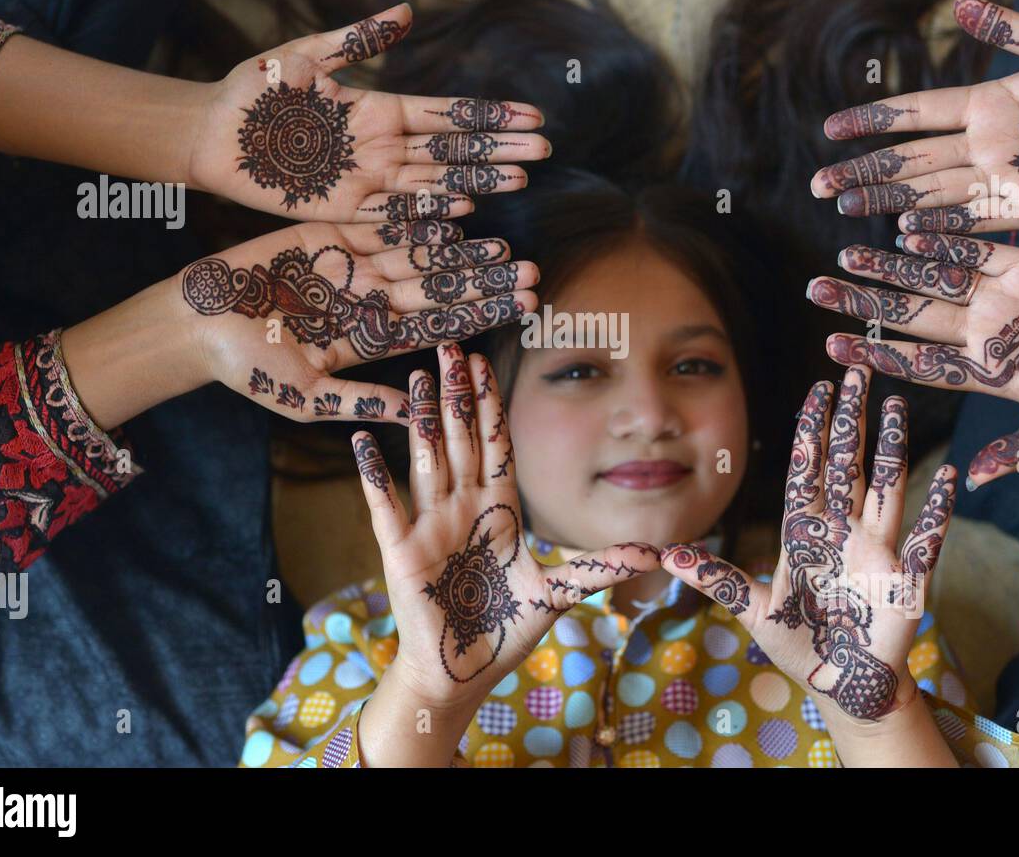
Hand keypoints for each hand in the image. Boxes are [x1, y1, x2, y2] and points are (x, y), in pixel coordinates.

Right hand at [178, 222, 537, 422]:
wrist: (196, 322)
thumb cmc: (246, 369)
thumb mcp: (307, 398)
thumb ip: (362, 399)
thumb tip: (414, 417)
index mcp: (370, 340)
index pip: (438, 328)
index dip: (479, 316)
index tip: (521, 308)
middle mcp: (368, 303)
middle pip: (438, 291)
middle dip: (483, 283)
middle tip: (531, 273)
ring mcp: (349, 269)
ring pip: (415, 255)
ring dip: (459, 250)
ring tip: (503, 244)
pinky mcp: (326, 237)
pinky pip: (376, 225)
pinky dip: (412, 219)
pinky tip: (452, 212)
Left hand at [187, 3, 549, 221]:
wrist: (209, 133)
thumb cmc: (252, 92)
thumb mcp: (306, 57)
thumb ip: (356, 39)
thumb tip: (407, 11)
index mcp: (377, 110)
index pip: (446, 113)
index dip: (488, 115)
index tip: (530, 115)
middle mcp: (381, 147)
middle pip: (451, 149)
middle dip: (498, 150)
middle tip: (543, 151)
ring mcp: (367, 180)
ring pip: (433, 181)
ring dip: (477, 181)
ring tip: (519, 178)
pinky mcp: (344, 208)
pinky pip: (393, 213)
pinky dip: (427, 212)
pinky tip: (463, 210)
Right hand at [349, 344, 661, 710]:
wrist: (462, 672)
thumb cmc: (506, 629)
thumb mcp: (556, 592)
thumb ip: (598, 566)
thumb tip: (655, 552)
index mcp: (498, 510)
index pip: (495, 445)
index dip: (490, 404)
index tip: (485, 362)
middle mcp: (462, 508)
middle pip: (461, 440)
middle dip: (458, 394)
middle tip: (450, 346)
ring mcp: (430, 526)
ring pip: (428, 460)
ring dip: (424, 419)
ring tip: (418, 376)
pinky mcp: (402, 552)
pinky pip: (385, 505)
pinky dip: (373, 474)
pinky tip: (364, 441)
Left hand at [659, 367, 956, 724]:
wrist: (840, 687)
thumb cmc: (799, 646)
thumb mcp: (754, 610)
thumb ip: (717, 579)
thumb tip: (668, 556)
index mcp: (806, 533)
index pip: (808, 469)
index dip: (812, 431)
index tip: (818, 390)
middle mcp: (842, 531)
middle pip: (847, 464)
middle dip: (851, 420)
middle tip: (857, 372)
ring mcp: (876, 550)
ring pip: (885, 485)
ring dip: (891, 447)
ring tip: (897, 403)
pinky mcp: (905, 578)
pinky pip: (925, 537)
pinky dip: (937, 509)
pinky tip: (947, 478)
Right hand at [809, 0, 1018, 231]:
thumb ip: (1011, 29)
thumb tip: (961, 1)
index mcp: (988, 105)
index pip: (916, 113)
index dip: (874, 120)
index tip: (833, 128)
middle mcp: (984, 146)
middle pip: (909, 160)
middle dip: (864, 172)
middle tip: (820, 183)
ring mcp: (1000, 181)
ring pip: (928, 193)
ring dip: (886, 201)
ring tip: (844, 206)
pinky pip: (969, 222)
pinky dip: (937, 228)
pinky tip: (903, 231)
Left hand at [810, 231, 1018, 486]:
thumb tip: (977, 482)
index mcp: (987, 372)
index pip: (917, 363)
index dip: (874, 354)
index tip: (830, 348)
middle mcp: (985, 333)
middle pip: (911, 315)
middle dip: (863, 302)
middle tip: (815, 288)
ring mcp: (1005, 298)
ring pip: (935, 278)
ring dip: (891, 266)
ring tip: (845, 254)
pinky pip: (980, 250)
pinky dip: (947, 240)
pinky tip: (908, 232)